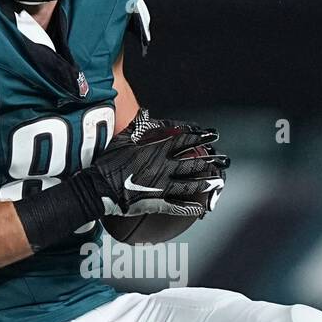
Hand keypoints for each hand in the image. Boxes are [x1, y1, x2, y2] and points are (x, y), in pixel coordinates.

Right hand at [75, 119, 229, 217]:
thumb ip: (136, 127)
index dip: (200, 137)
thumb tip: (145, 113)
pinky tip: (200, 208)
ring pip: (189, 183)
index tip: (212, 135)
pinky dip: (189, 207)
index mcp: (155, 150)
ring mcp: (161, 187)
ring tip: (217, 180)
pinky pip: (176, 206)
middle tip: (223, 159)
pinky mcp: (156, 203)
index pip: (183, 141)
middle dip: (209, 159)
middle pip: (192, 163)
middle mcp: (162, 168)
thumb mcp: (121, 139)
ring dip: (205, 182)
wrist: (98, 188)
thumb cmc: (107, 163)